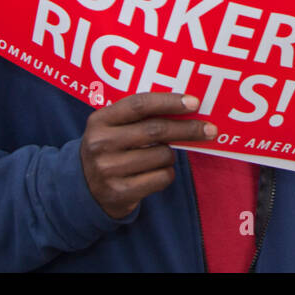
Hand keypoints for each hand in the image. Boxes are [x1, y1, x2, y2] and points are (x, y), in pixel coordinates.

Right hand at [80, 92, 215, 219]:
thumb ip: (141, 116)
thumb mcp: (113, 127)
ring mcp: (108, 170)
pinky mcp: (119, 192)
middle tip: (210, 129)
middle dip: (188, 128)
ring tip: (161, 156)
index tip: (195, 103)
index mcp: (100, 120)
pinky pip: (161, 178)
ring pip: (162, 155)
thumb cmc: (111, 149)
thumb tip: (188, 107)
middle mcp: (101, 144)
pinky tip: (156, 172)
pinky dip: (167, 173)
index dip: (169, 102)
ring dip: (171, 155)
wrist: (83, 189)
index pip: (139, 104)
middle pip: (155, 130)